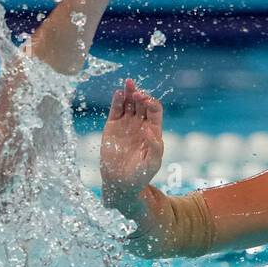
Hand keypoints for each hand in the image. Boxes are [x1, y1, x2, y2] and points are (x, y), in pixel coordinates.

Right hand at [99, 78, 163, 199]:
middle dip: (140, 94)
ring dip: (129, 92)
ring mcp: (126, 124)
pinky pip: (116, 110)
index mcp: (154, 130)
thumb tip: (150, 129)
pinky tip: (118, 93)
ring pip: (129, 103)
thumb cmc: (141, 175)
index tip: (146, 101)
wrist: (120, 183)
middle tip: (136, 91)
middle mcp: (140, 124)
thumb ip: (155, 147)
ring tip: (128, 84)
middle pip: (142, 103)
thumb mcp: (152, 163)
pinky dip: (117, 100)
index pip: (155, 110)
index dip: (151, 103)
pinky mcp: (112, 126)